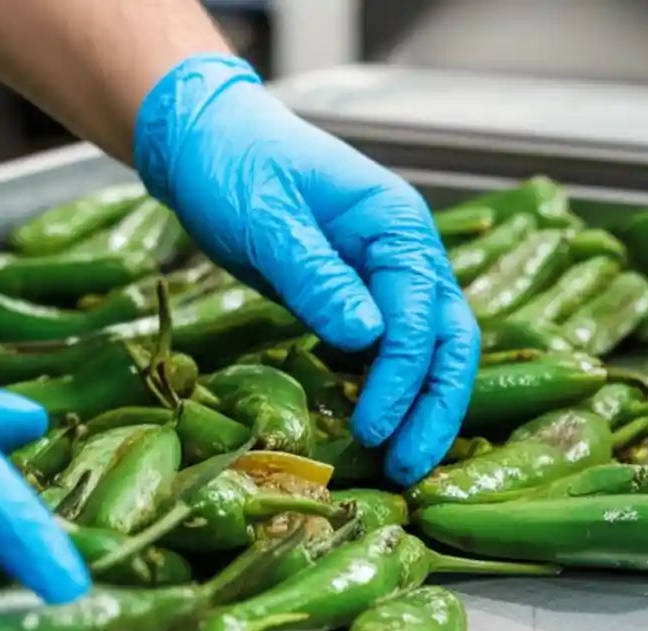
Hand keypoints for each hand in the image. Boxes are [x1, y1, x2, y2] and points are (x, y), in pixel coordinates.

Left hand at [133, 54, 479, 483]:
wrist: (203, 144)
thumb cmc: (233, 166)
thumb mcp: (266, 219)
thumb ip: (314, 275)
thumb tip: (365, 337)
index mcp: (395, 223)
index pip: (419, 311)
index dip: (400, 374)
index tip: (373, 425)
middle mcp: (402, 250)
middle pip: (445, 337)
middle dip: (433, 405)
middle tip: (408, 468)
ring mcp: (379, 273)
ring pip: (422, 348)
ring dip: (417, 404)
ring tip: (399, 463)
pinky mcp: (349, 294)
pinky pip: (382, 347)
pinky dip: (384, 387)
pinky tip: (372, 426)